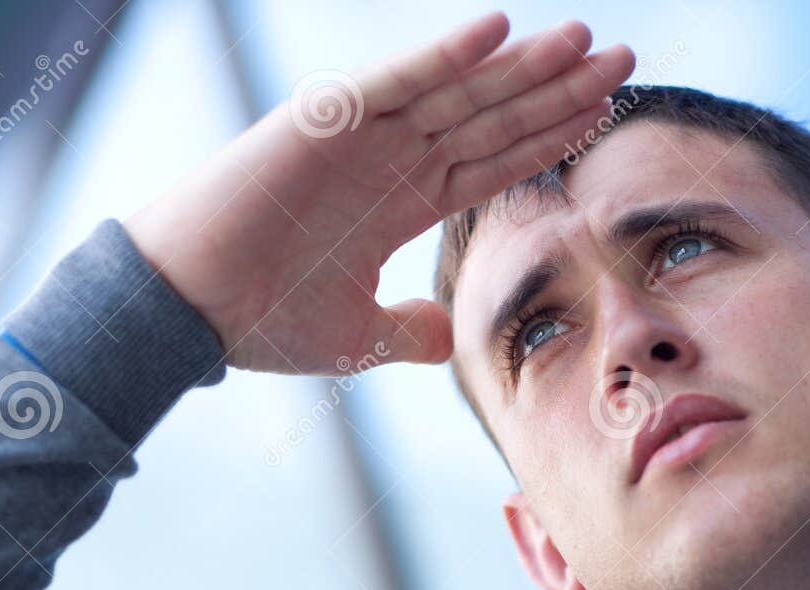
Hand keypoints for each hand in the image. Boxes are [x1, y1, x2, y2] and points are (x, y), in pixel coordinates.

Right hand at [125, 11, 634, 374]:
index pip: (492, 160)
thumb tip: (446, 335)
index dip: (548, 136)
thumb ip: (405, 331)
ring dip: (522, 65)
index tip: (602, 113)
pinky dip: (444, 57)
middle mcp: (390, 161)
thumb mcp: (353, 337)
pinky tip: (498, 31)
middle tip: (624, 58)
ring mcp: (360, 138)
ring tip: (586, 40)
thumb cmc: (257, 322)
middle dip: (557, 90)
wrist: (186, 314)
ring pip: (458, 93)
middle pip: (491, 117)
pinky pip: (395, 83)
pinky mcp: (323, 124)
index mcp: (400, 203)